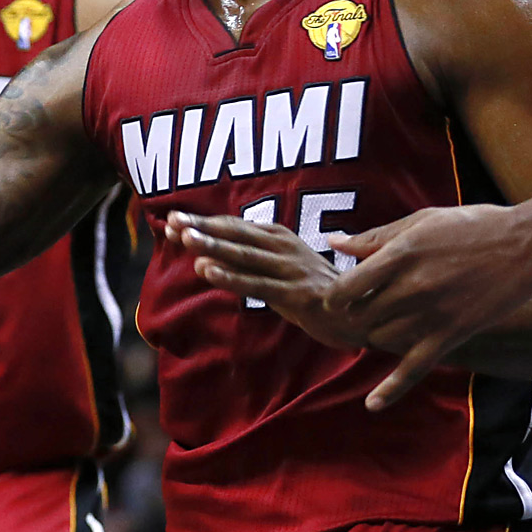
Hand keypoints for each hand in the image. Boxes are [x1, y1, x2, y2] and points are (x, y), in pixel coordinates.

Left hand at [167, 212, 367, 350]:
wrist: (359, 312)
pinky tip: (207, 272)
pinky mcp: (296, 294)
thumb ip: (246, 258)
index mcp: (278, 237)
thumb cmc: (311, 288)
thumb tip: (203, 251)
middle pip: (236, 235)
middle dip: (202, 227)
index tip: (172, 219)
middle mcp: (284, 247)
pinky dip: (231, 277)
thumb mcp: (278, 266)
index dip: (203, 222)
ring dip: (213, 246)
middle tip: (172, 220)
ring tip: (184, 239)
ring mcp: (290, 270)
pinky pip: (257, 285)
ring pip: (244, 256)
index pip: (234, 226)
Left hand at [323, 205, 531, 410]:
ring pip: (380, 338)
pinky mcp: (452, 333)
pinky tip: (373, 405)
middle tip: (366, 309)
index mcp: (399, 255)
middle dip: (357, 314)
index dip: (336, 297)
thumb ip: (374, 238)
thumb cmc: (474, 226)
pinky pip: (414, 367)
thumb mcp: (421, 221)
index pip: (345, 288)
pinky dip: (391, 388)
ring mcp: (432, 313)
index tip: (340, 298)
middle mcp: (411, 286)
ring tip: (387, 323)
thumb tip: (333, 243)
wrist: (529, 244)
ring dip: (377, 334)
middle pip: (360, 316)